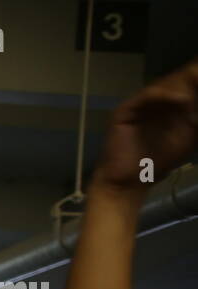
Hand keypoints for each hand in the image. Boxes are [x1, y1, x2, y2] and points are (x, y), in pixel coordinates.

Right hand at [93, 58, 197, 192]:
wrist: (130, 181)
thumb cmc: (159, 161)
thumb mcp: (191, 136)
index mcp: (169, 103)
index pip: (187, 83)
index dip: (197, 79)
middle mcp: (154, 100)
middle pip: (177, 79)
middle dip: (194, 79)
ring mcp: (139, 104)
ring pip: (164, 84)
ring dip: (184, 88)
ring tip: (194, 100)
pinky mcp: (125, 110)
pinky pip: (147, 95)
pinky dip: (166, 94)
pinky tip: (182, 100)